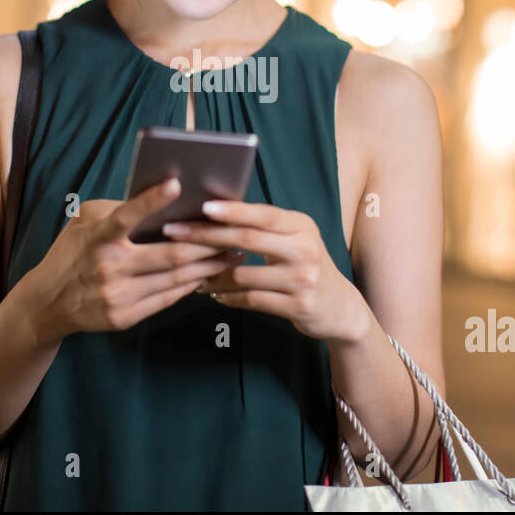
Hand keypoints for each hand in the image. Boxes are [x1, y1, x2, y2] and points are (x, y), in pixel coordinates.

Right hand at [27, 178, 245, 342]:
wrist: (48, 302)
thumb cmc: (72, 252)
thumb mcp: (84, 222)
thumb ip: (116, 209)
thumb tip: (159, 198)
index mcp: (97, 239)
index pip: (127, 216)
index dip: (151, 200)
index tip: (177, 183)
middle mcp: (109, 268)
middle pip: (170, 255)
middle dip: (208, 244)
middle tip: (234, 232)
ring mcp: (118, 296)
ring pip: (176, 279)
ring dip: (209, 266)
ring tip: (232, 254)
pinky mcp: (125, 317)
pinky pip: (168, 299)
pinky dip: (191, 285)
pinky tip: (208, 275)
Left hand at [161, 200, 369, 344]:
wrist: (340, 307)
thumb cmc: (305, 267)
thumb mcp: (296, 240)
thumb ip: (265, 229)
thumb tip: (214, 214)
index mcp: (302, 225)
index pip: (262, 214)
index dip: (232, 210)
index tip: (202, 206)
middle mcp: (305, 248)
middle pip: (247, 239)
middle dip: (207, 235)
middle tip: (174, 233)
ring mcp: (303, 279)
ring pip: (243, 274)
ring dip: (212, 275)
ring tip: (192, 273)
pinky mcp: (298, 305)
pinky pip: (251, 299)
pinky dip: (228, 297)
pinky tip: (214, 294)